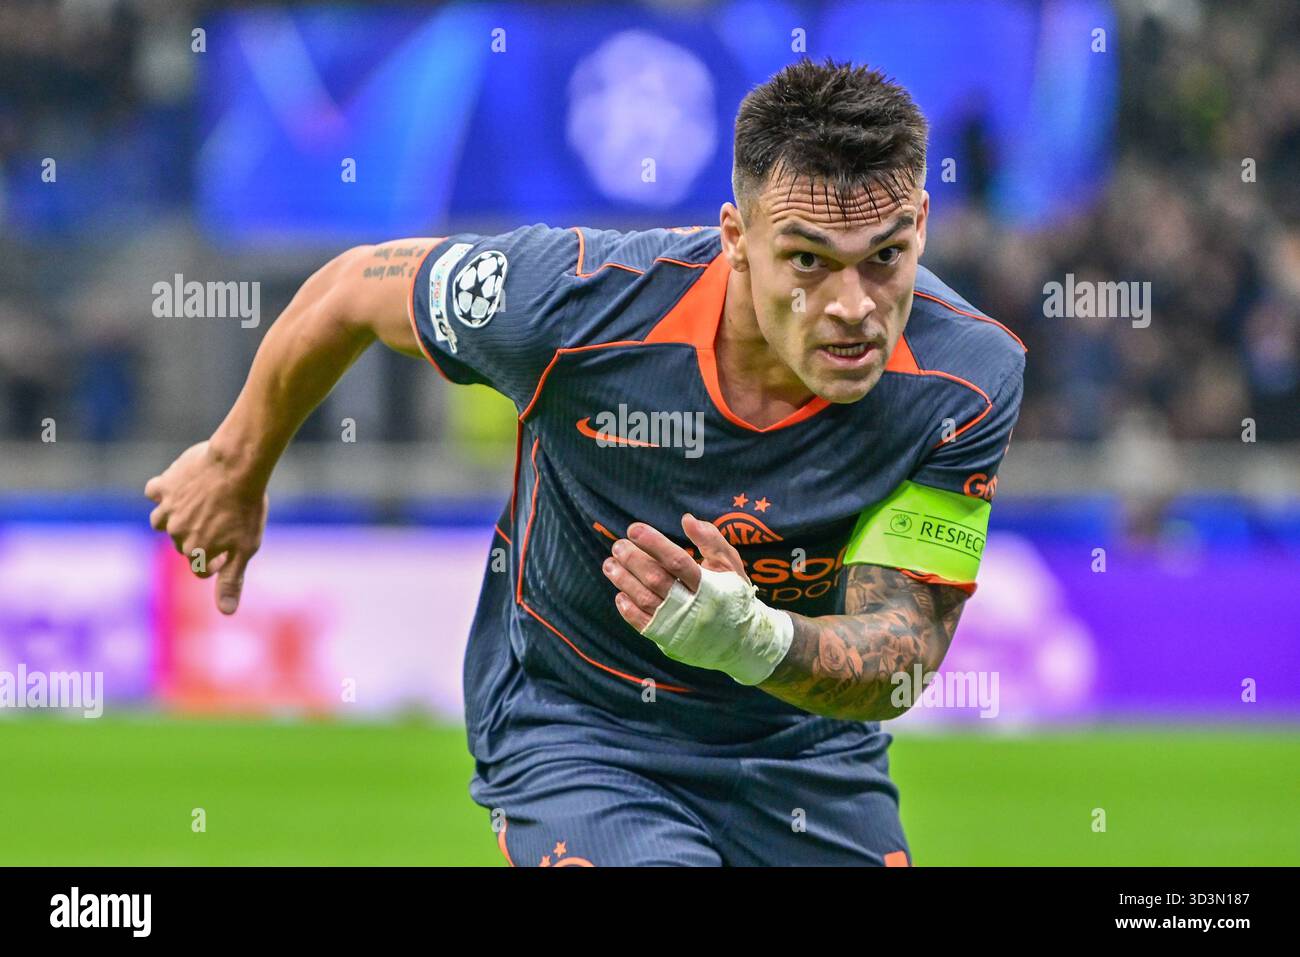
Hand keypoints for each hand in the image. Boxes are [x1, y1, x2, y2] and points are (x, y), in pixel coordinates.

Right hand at [144, 440, 268, 614]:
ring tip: (199, 508)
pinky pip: (154, 492)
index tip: (231, 548)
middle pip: (181, 544)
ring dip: (175, 519)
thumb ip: (231, 580)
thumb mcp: (245, 548)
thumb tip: (226, 613)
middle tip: (222, 522)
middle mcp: (175, 532)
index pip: (199, 568)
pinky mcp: (164, 485)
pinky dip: (162, 493)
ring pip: (160, 521)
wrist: (237, 465)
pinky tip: (180, 488)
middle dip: (199, 539)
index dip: (217, 561)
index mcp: (195, 550)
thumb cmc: (246, 508)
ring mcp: (167, 508)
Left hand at [602, 513, 747, 630]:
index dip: (654, 543)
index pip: (677, 560)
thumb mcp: (730, 564)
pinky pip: (643, 624)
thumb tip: (687, 519)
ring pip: (645, 600)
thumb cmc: (732, 594)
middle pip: (656, 579)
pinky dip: (628, 610)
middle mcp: (692, 605)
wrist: (741, 640)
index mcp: (709, 584)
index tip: (634, 529)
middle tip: (617, 545)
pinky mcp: (669, 638)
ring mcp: (679, 623)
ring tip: (609, 564)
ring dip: (624, 581)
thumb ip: (711, 539)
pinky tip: (619, 594)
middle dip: (633, 560)